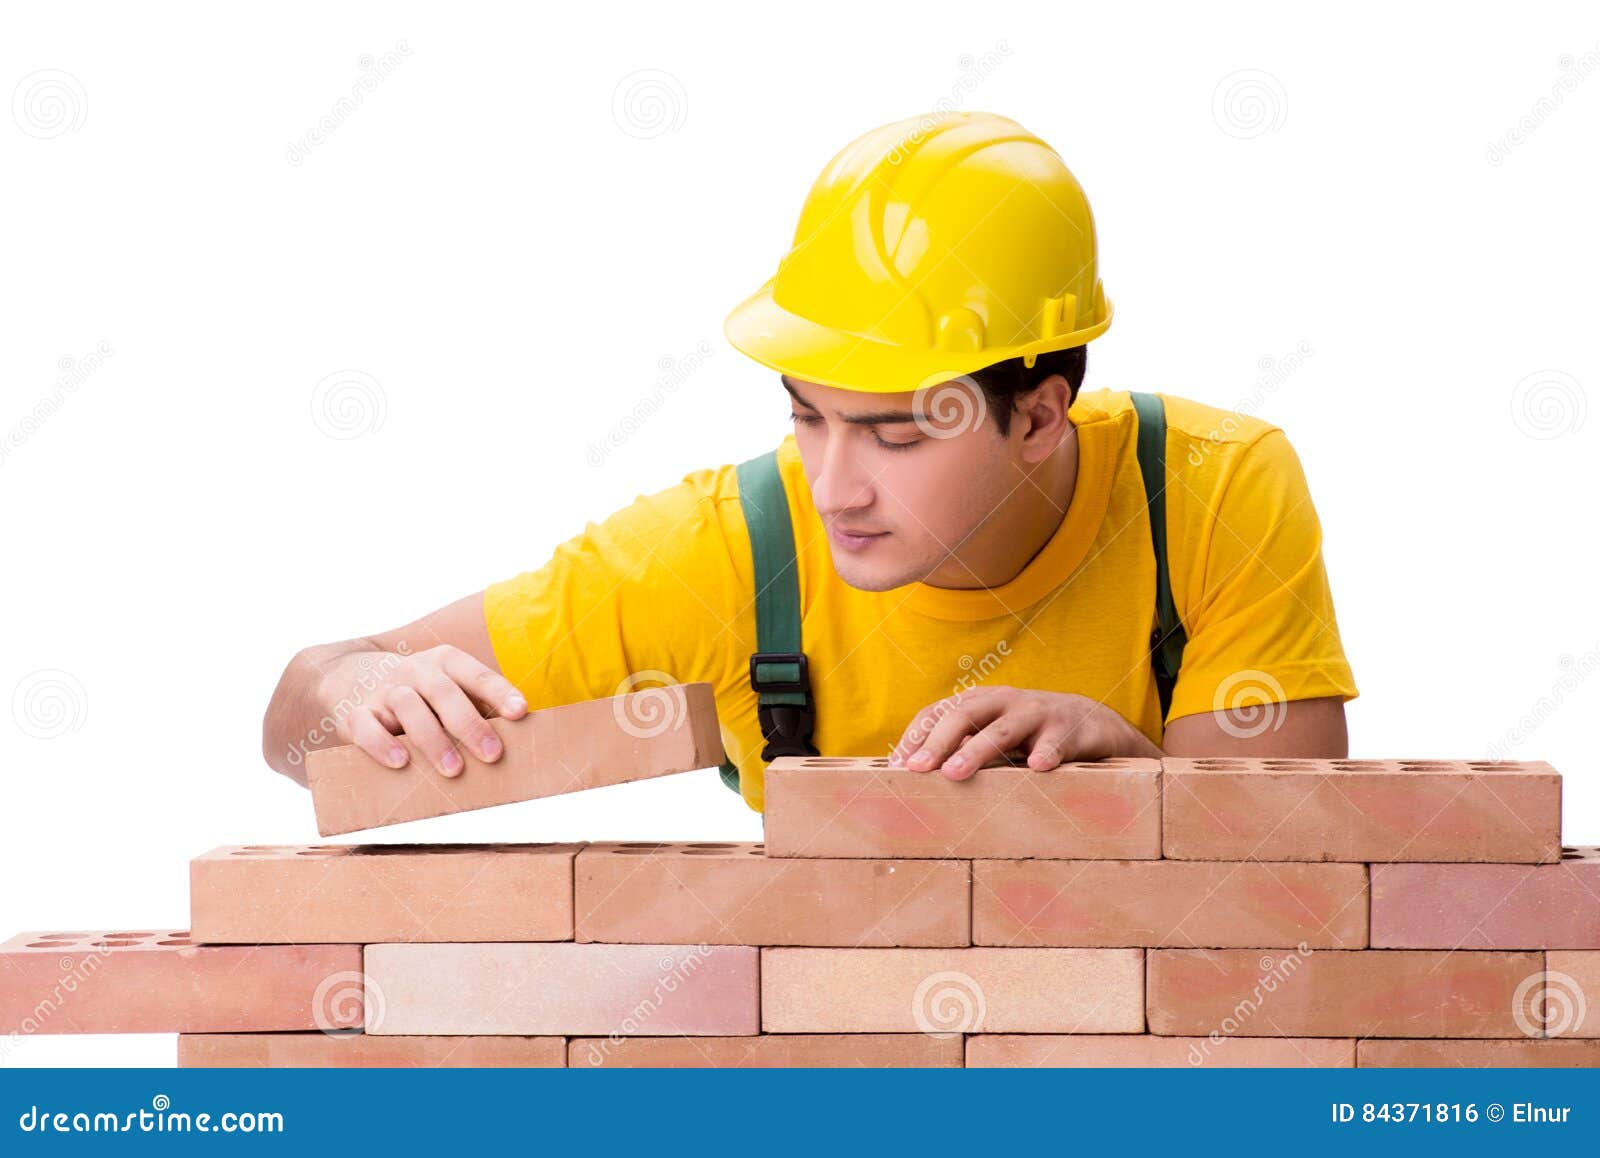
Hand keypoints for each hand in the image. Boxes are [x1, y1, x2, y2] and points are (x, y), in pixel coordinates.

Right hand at [316, 645, 527, 776]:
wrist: (351, 680)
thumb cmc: (422, 696)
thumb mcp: (450, 691)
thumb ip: (478, 710)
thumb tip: (521, 743)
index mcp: (445, 661)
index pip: (476, 675)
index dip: (499, 693)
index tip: (521, 713)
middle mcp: (415, 670)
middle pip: (444, 692)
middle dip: (470, 724)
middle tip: (493, 754)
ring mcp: (384, 691)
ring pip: (408, 707)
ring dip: (433, 739)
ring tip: (454, 769)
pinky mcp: (355, 713)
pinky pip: (366, 727)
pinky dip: (383, 744)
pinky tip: (402, 762)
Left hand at [888, 686, 1151, 779]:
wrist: (1093, 724)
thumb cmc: (1030, 736)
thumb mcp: (993, 736)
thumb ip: (961, 749)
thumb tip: (914, 780)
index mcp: (980, 702)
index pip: (938, 712)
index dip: (916, 736)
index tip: (897, 768)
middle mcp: (1004, 701)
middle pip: (964, 714)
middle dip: (939, 741)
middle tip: (920, 769)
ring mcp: (1038, 713)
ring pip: (1003, 729)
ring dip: (977, 750)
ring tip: (955, 772)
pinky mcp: (1070, 729)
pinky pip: (1056, 742)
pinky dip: (1046, 752)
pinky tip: (1037, 767)